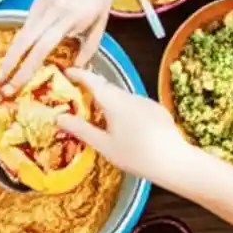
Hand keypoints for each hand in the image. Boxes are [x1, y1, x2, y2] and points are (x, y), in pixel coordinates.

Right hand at [0, 0, 115, 88]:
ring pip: (21, 32)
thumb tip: (77, 69)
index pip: (42, 49)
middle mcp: (51, 12)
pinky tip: (13, 53)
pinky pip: (26, 22)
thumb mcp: (102, 21)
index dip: (26, 70)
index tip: (15, 86)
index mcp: (69, 20)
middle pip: (24, 43)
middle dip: (8, 65)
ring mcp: (42, 4)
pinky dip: (19, 40)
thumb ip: (89, 47)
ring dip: (9, 55)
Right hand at [55, 67, 193, 181]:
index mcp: (114, 102)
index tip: (67, 71)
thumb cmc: (135, 155)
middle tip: (78, 94)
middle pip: (107, 86)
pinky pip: (135, 103)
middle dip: (92, 87)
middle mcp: (129, 96)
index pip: (92, 81)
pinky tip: (126, 126)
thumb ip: (81, 130)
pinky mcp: (157, 109)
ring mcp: (145, 101)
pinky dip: (125, 108)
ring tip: (100, 114)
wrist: (174, 161)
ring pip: (122, 96)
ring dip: (109, 99)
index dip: (78, 74)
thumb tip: (59, 117)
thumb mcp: (104, 145)